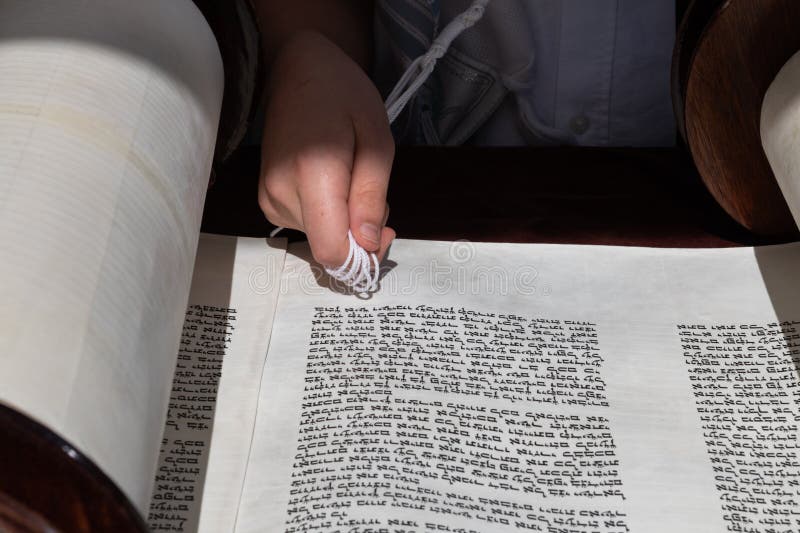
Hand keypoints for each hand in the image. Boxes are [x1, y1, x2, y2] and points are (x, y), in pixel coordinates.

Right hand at [258, 31, 395, 266]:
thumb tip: (369, 245)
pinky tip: (333, 182)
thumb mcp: (377, 142)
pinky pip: (307, 226)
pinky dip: (329, 215)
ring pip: (319, 238)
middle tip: (372, 189)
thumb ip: (372, 197)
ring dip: (345, 220)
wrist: (299, 72)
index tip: (385, 231)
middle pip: (328, 246)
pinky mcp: (267, 200)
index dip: (363, 255)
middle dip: (360, 232)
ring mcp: (269, 198)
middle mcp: (281, 192)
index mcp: (312, 174)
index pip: (330, 249)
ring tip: (350, 175)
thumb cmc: (344, 97)